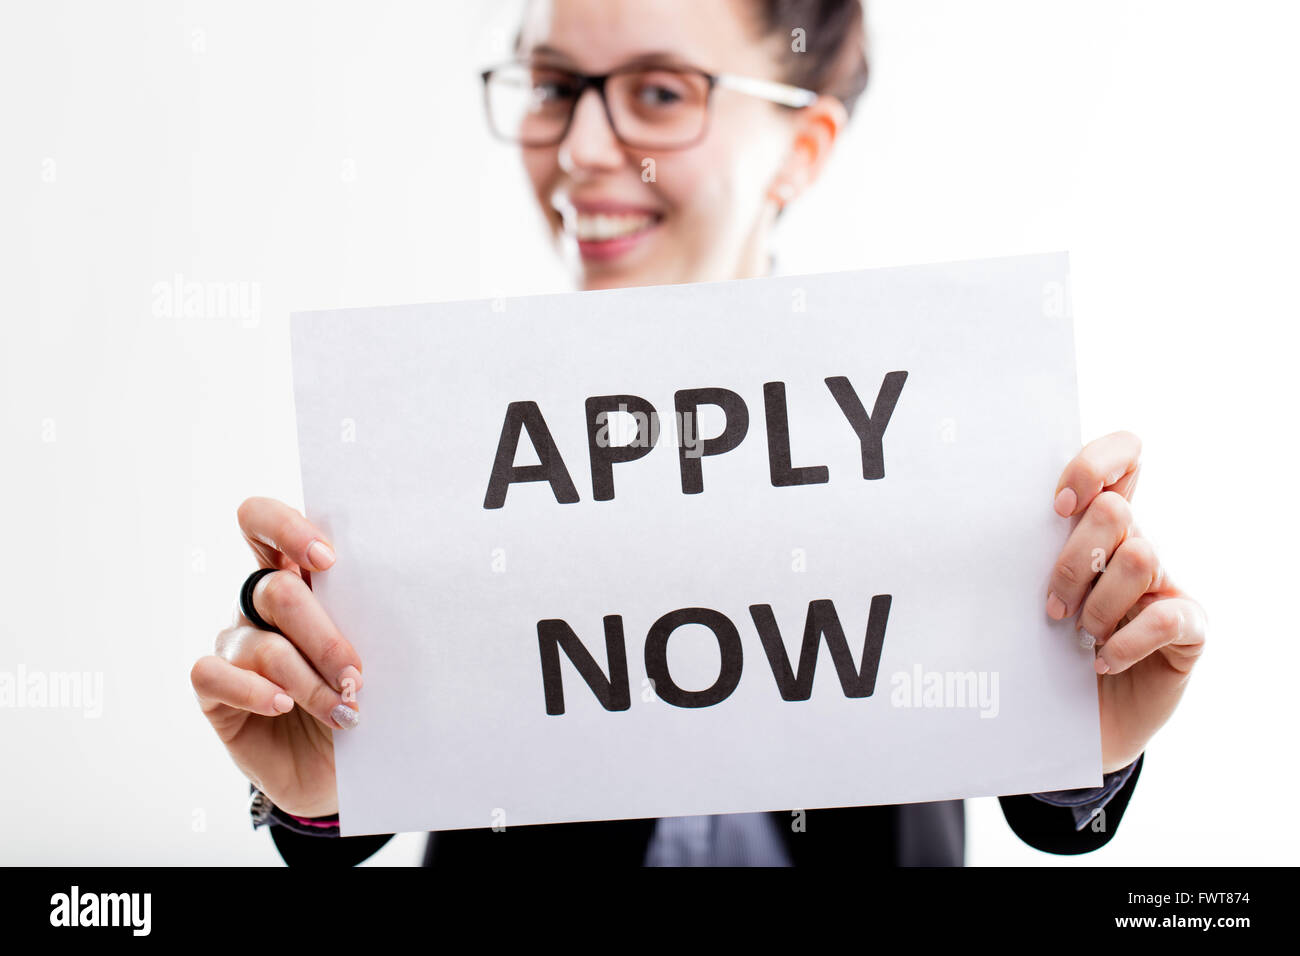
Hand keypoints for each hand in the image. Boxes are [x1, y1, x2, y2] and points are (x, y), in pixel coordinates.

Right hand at [190, 497, 361, 816]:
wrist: (335, 767)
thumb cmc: (356, 696)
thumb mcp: (369, 654)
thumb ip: (362, 619)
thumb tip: (391, 603)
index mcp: (296, 577)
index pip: (264, 523)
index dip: (288, 529)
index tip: (328, 559)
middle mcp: (257, 605)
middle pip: (277, 592)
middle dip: (325, 636)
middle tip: (356, 675)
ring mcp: (234, 645)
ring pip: (262, 645)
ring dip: (309, 681)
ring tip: (343, 709)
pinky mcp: (213, 690)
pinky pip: (214, 675)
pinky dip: (253, 691)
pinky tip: (282, 706)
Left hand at [1046, 431, 1206, 772]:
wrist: (1066, 722)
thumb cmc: (1039, 650)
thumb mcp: (1024, 597)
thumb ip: (1022, 556)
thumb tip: (972, 520)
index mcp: (1097, 527)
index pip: (1123, 456)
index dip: (1095, 466)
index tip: (1058, 505)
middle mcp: (1135, 545)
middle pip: (1116, 510)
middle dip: (1072, 561)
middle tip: (1051, 607)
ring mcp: (1166, 585)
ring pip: (1141, 556)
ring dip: (1098, 604)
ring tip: (1078, 637)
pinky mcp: (1189, 628)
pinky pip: (1166, 616)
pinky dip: (1125, 642)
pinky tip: (1101, 661)